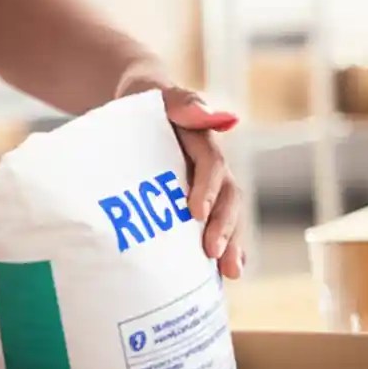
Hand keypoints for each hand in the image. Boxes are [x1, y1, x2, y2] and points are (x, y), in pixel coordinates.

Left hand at [119, 78, 245, 278]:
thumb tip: (225, 118)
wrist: (136, 101)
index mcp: (204, 142)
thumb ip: (185, 103)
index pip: (213, 167)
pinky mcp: (193, 199)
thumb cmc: (146, 98)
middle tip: (216, 256)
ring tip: (230, 273)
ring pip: (225, 215)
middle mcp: (210, 167)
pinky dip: (219, 247)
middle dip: (226, 227)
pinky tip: (219, 275)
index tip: (196, 214)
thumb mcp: (159, 93)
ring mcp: (204, 185)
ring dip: (230, 243)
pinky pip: (211, 224)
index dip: (208, 190)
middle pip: (228, 197)